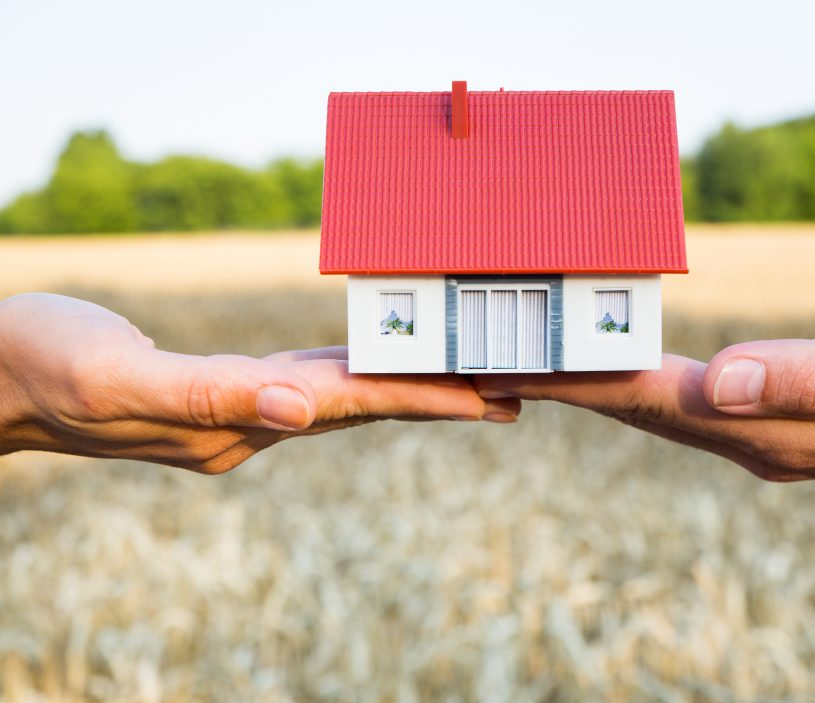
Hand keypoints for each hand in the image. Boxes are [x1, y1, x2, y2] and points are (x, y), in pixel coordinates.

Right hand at [0, 294, 518, 472]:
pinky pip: (306, 380)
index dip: (428, 398)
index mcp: (239, 421)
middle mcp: (252, 424)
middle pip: (367, 407)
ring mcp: (239, 411)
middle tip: (516, 393)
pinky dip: (352, 372)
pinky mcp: (223, 389)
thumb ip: (212, 396)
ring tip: (468, 381)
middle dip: (441, 398)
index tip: (497, 398)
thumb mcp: (120, 378)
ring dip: (407, 389)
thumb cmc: (46, 364)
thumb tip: (300, 411)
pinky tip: (372, 364)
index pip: (356, 407)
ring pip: (344, 397)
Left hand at [475, 294, 814, 480]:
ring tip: (536, 363)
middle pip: (638, 410)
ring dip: (594, 385)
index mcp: (777, 428)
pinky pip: (694, 398)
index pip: (651, 400)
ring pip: (660, 409)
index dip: (576, 380)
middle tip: (488, 362)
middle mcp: (760, 439)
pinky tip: (627, 368)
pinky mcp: (784, 416)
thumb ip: (813, 379)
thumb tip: (721, 384)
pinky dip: (645, 380)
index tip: (506, 364)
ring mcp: (770, 434)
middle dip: (563, 386)